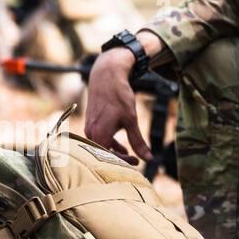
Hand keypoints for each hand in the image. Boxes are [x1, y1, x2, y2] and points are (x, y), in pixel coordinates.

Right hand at [85, 47, 151, 163]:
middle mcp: (90, 133)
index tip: (137, 163)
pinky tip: (121, 146)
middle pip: (104, 154)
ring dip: (115, 152)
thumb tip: (150, 159)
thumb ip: (138, 141)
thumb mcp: (131, 120)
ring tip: (129, 156)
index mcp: (99, 134)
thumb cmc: (118, 96)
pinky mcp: (91, 123)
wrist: (106, 75)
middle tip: (135, 162)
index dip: (123, 163)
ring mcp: (89, 128)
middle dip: (119, 160)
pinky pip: (99, 139)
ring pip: (101, 146)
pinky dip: (110, 143)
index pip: (109, 158)